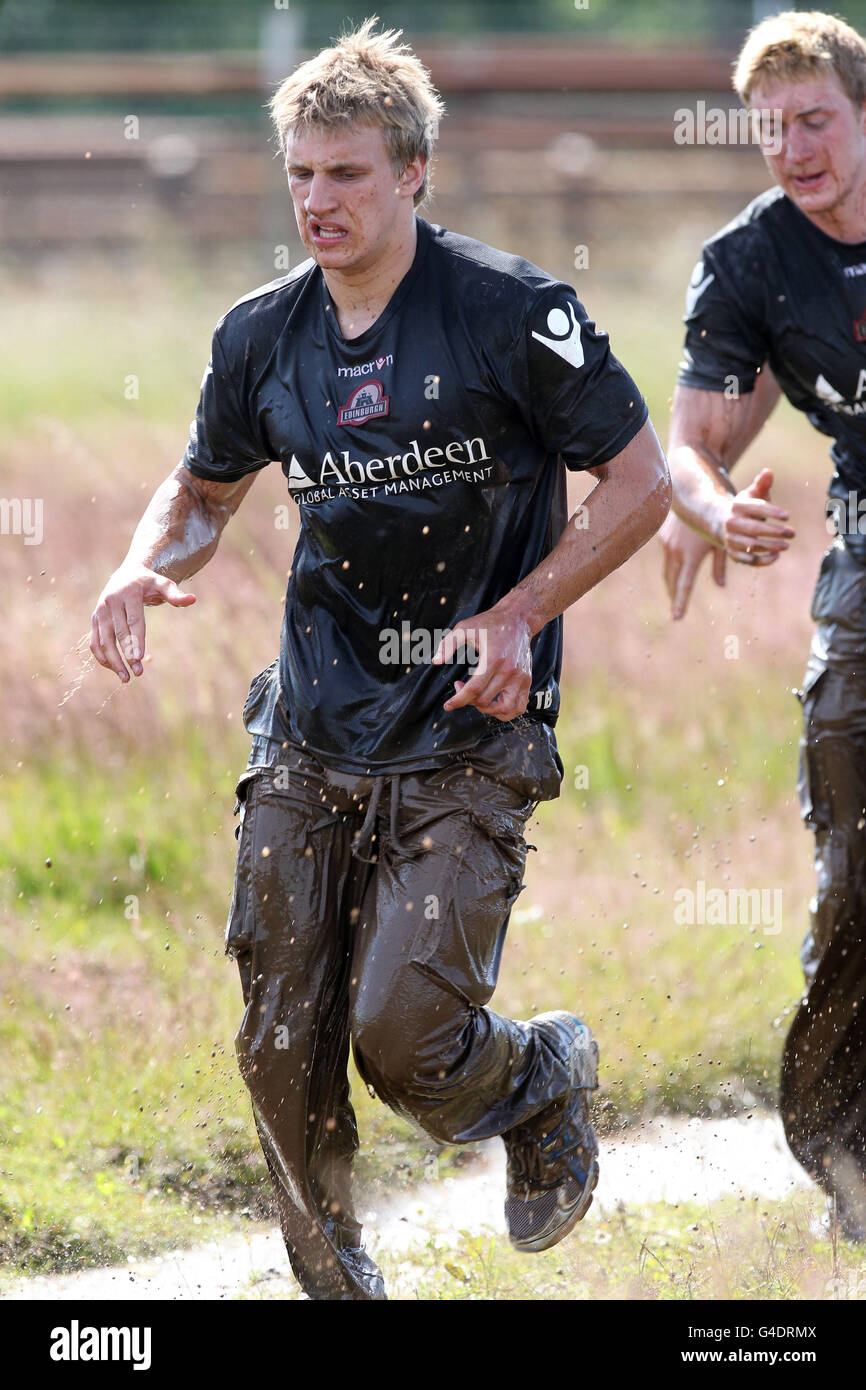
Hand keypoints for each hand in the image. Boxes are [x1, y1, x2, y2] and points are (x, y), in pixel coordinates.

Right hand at [90, 564, 195, 681]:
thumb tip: (193, 599)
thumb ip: (176, 594)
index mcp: (128, 594)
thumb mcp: (163, 584)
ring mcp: (100, 611)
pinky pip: (95, 641)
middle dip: (127, 655)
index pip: (133, 620)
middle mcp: (110, 602)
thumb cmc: (149, 583)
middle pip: (118, 633)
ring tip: (126, 678)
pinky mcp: (94, 619)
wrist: (126, 574)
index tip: (139, 658)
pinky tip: (114, 669)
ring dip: (113, 661)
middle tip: (137, 673)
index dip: (136, 639)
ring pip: (103, 640)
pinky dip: (101, 657)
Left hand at [432, 601, 531, 720]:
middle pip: (485, 700)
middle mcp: (509, 671)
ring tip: (477, 700)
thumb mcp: (465, 628)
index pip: (474, 689)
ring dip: (486, 710)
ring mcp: (520, 677)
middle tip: (460, 688)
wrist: (517, 619)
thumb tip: (436, 661)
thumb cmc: (491, 623)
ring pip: (503, 709)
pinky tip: (493, 705)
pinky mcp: (527, 680)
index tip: (448, 705)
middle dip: (468, 700)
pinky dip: (505, 713)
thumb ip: (448, 644)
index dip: (459, 700)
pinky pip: (519, 707)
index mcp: (493, 659)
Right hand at [660, 512, 726, 619]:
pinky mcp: (664, 537)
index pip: (684, 585)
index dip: (681, 602)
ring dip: (671, 584)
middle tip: (676, 611)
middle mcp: (676, 552)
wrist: (695, 494)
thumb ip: (720, 565)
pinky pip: (667, 557)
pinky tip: (673, 571)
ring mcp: (668, 545)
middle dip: (674, 596)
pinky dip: (671, 567)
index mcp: (691, 556)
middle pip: (672, 581)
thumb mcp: (720, 542)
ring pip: (667, 570)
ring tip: (673, 595)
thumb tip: (721, 585)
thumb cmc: (715, 518)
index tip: (676, 617)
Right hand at [722, 468, 794, 564]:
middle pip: (755, 529)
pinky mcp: (733, 553)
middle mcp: (732, 523)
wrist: (721, 523)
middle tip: (792, 533)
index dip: (772, 512)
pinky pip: (747, 560)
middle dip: (776, 532)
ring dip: (771, 546)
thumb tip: (768, 471)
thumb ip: (762, 484)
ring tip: (786, 545)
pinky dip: (762, 560)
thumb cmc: (745, 507)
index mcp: (738, 506)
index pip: (756, 508)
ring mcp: (731, 539)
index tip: (787, 516)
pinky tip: (776, 556)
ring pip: (752, 545)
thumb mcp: (752, 494)